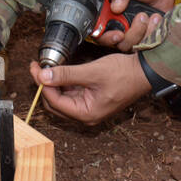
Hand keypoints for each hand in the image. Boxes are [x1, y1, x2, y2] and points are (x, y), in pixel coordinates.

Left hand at [28, 53, 150, 123]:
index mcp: (86, 113)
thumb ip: (66, 74)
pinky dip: (64, 82)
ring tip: (46, 66)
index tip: (35, 68)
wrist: (145, 72)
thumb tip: (44, 75)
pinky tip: (60, 69)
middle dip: (45, 84)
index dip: (42, 84)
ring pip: (63, 97)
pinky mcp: (92, 99)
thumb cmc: (123, 74)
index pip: (54, 101)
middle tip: (37, 66)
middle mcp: (86, 115)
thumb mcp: (92, 72)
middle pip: (56, 102)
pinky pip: (72, 93)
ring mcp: (89, 107)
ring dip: (54, 82)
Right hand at [96, 6, 163, 51]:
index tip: (119, 35)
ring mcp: (134, 33)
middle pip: (118, 44)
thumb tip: (115, 7)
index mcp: (109, 14)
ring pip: (134, 46)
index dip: (107, 38)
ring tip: (150, 16)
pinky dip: (153, 33)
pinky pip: (148, 44)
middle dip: (131, 35)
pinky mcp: (148, 36)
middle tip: (141, 17)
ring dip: (143, 33)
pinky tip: (157, 18)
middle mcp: (119, 26)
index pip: (100, 34)